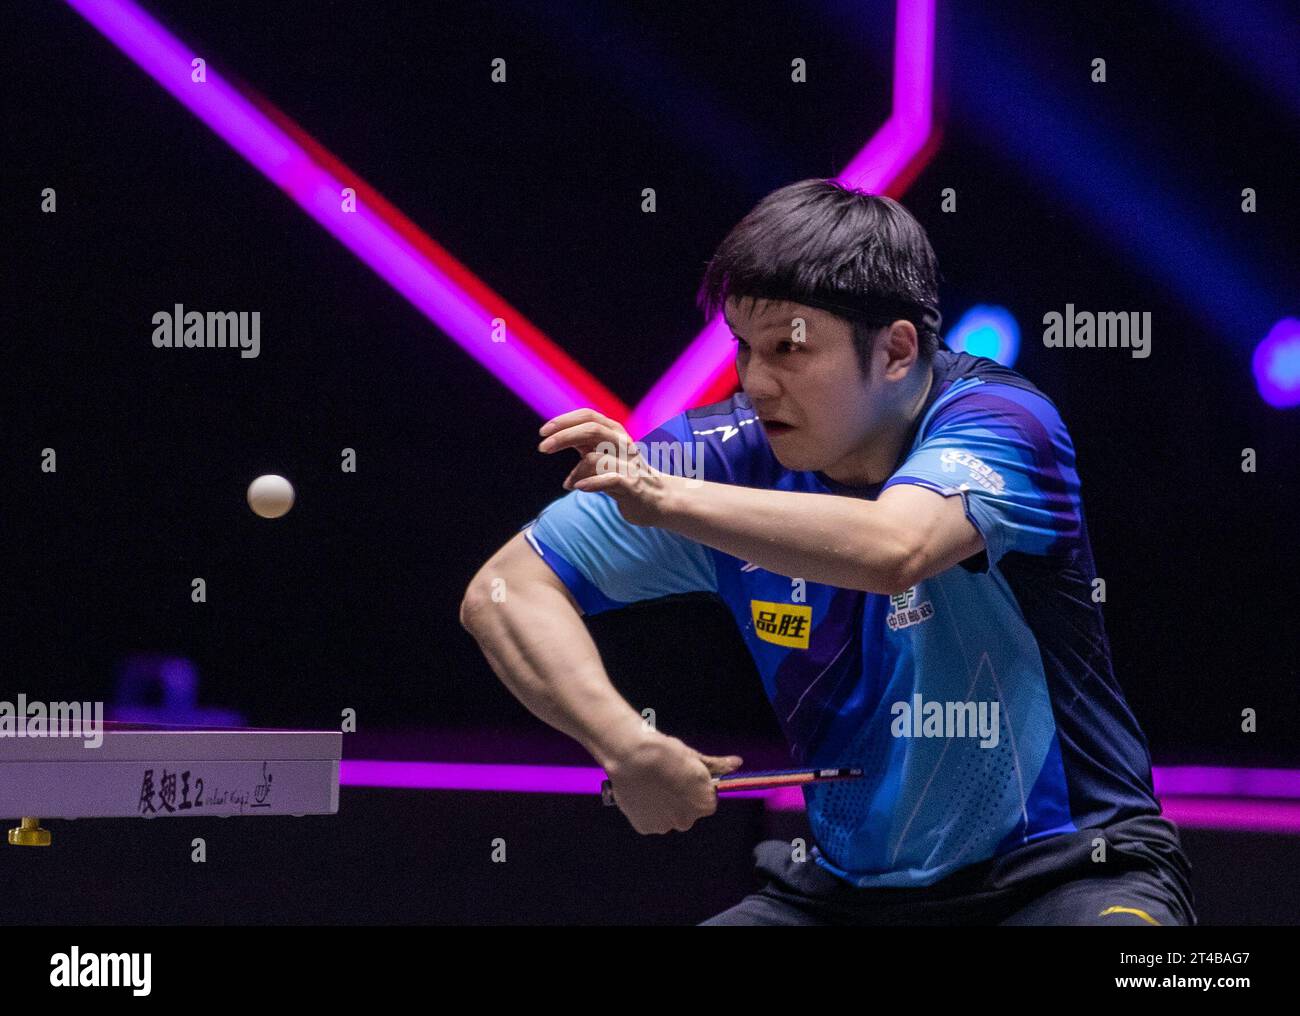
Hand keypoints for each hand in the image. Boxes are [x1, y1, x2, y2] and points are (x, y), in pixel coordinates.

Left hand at [538, 408, 677, 525]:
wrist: (659, 499)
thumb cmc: (626, 476)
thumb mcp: (605, 455)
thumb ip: (584, 444)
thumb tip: (554, 437)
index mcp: (616, 433)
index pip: (589, 416)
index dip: (564, 421)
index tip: (543, 432)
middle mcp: (623, 444)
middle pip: (591, 430)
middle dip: (563, 437)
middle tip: (543, 447)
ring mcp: (629, 464)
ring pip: (595, 457)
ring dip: (575, 471)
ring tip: (570, 483)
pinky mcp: (633, 485)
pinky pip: (609, 480)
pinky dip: (590, 482)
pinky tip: (577, 487)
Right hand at [602, 731, 743, 834]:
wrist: (631, 757)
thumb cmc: (665, 753)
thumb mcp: (693, 757)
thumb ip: (717, 765)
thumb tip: (737, 763)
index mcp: (705, 804)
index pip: (706, 802)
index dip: (695, 789)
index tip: (684, 778)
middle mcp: (688, 820)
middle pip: (687, 813)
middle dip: (679, 800)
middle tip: (666, 780)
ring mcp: (665, 826)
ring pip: (667, 817)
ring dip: (662, 807)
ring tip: (650, 785)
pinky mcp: (645, 827)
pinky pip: (649, 820)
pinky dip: (646, 811)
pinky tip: (641, 794)